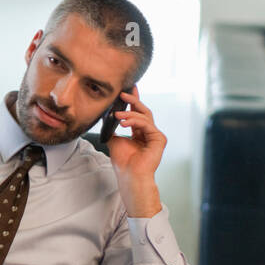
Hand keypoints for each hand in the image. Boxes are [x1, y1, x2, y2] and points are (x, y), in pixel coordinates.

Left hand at [105, 85, 164, 215]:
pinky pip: (147, 124)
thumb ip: (112, 127)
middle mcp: (149, 132)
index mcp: (140, 132)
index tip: (126, 89)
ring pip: (144, 116)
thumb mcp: (114, 139)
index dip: (132, 100)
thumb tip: (105, 115)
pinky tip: (124, 122)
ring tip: (117, 114)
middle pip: (143, 111)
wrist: (130, 175)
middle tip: (123, 92)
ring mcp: (155, 135)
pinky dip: (135, 121)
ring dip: (129, 113)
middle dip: (133, 100)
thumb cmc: (123, 161)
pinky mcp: (159, 139)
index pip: (137, 113)